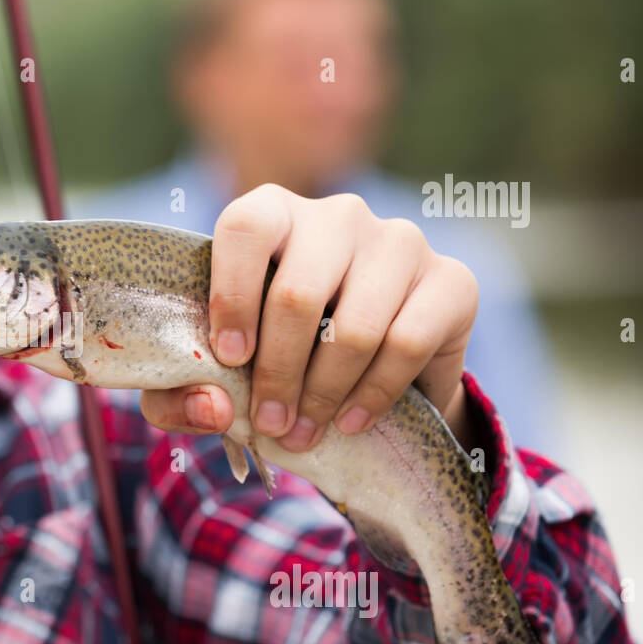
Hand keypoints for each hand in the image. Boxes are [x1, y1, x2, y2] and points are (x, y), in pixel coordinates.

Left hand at [140, 183, 477, 451]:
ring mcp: (400, 242)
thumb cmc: (281, 352)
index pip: (246, 227)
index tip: (228, 358)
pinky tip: (349, 421)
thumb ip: (191, 387)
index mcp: (274, 212)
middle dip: (277, 372)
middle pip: (297, 292)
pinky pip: (408, 343)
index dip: (232, 295)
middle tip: (268, 422)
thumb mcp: (224, 365)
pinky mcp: (451, 281)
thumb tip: (213, 406)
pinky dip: (373, 393)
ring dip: (323, 393)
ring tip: (303, 431)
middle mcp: (338, 215)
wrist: (376, 365)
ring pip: (356, 326)